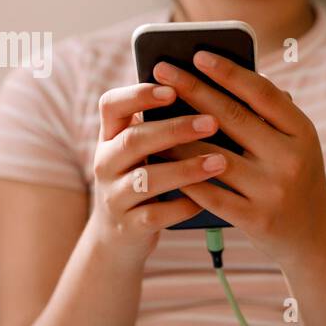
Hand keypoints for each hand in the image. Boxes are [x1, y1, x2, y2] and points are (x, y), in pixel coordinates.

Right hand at [87, 81, 224, 263]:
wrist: (118, 236)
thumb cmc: (143, 178)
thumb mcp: (142, 150)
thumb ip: (161, 124)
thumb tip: (210, 94)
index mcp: (110, 136)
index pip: (111, 105)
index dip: (139, 95)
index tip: (173, 89)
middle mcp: (105, 163)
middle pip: (133, 140)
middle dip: (174, 130)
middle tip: (212, 123)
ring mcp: (114, 196)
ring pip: (146, 179)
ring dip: (185, 170)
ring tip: (220, 162)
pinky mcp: (128, 226)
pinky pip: (156, 215)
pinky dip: (183, 206)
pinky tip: (207, 200)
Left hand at [150, 51, 325, 265]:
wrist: (314, 237)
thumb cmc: (296, 179)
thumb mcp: (297, 144)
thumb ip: (271, 113)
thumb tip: (227, 74)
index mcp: (303, 133)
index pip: (262, 94)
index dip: (229, 72)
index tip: (198, 54)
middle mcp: (291, 159)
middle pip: (232, 117)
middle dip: (192, 89)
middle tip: (162, 69)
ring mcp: (273, 191)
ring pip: (213, 155)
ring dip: (177, 134)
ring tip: (150, 116)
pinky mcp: (255, 219)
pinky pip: (210, 193)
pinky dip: (183, 175)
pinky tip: (160, 160)